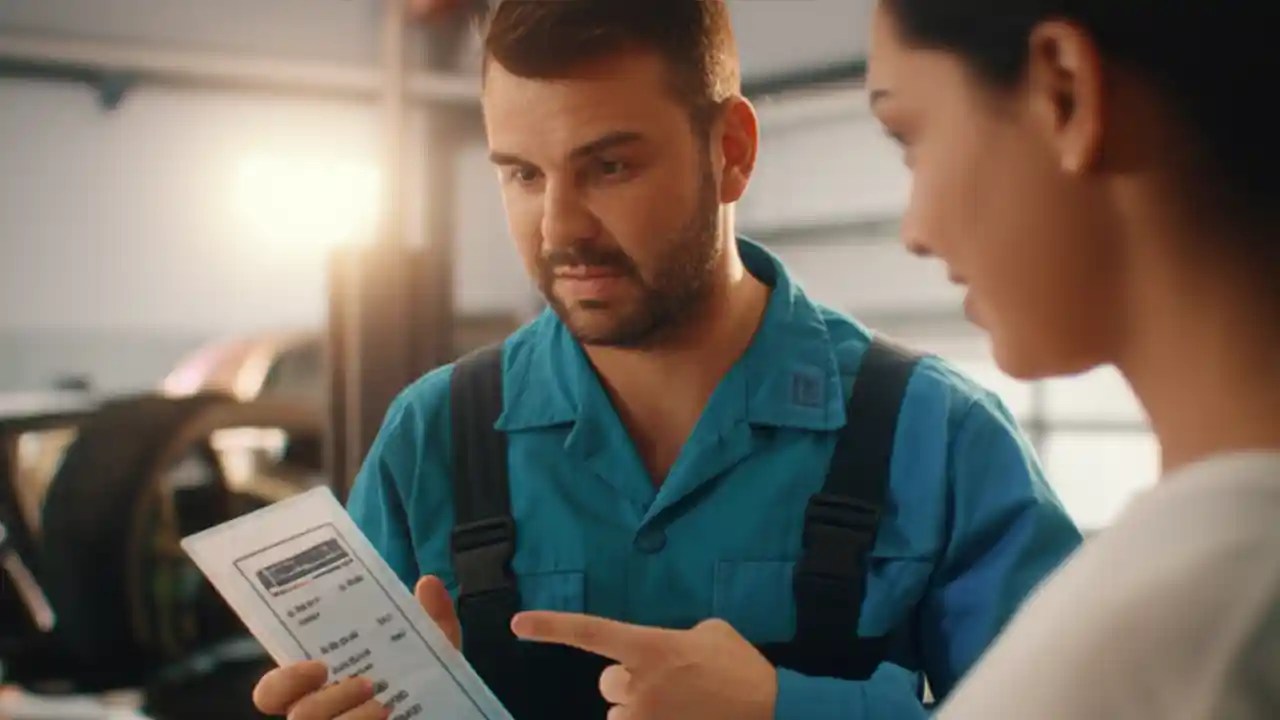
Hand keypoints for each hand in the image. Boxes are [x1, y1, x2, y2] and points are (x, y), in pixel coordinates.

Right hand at [252, 576, 460, 717]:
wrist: (453, 714)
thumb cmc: (431, 690)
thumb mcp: (436, 654)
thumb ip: (433, 619)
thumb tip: (428, 582)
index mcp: (322, 688)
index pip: (273, 692)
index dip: (282, 682)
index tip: (319, 666)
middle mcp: (320, 719)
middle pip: (297, 716)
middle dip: (328, 700)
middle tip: (367, 684)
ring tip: (386, 708)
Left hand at [511, 612, 776, 719]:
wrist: (770, 711)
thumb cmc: (740, 668)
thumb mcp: (710, 633)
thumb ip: (672, 639)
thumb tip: (661, 657)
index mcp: (651, 647)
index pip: (591, 632)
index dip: (552, 627)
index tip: (518, 624)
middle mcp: (638, 684)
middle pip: (609, 682)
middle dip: (631, 683)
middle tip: (669, 684)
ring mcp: (643, 717)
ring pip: (622, 713)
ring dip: (642, 710)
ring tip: (682, 706)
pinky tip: (682, 716)